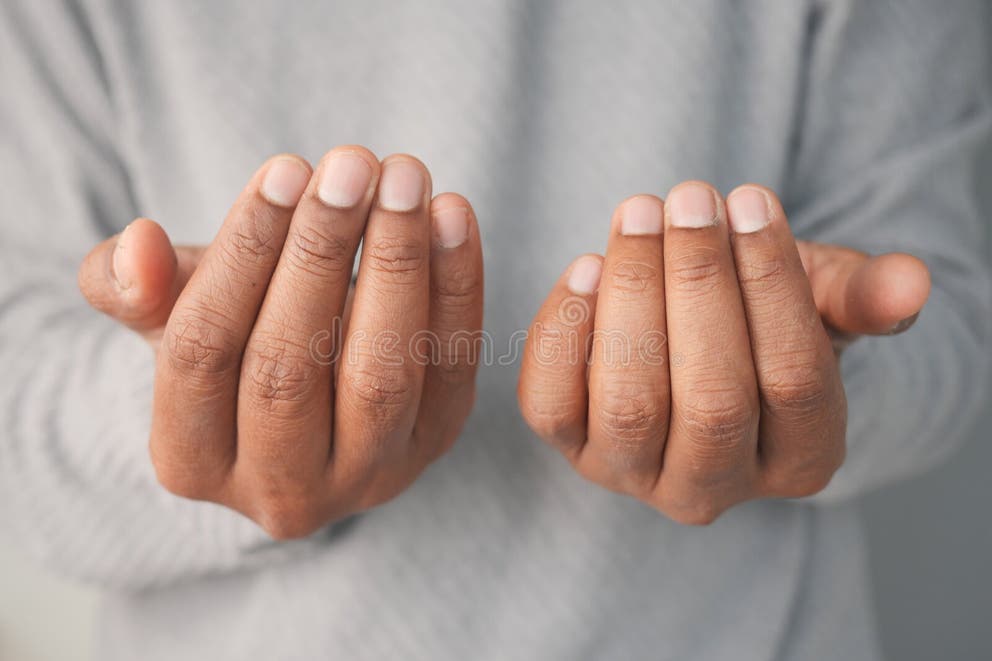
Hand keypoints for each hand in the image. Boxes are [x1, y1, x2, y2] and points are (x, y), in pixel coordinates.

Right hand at [79, 148, 483, 537]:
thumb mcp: (170, 311)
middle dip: (320, 253)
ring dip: (396, 265)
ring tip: (403, 177)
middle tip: (349, 163)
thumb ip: (133, 285)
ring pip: (380, 376)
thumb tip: (138, 246)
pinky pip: (453, 367)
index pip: (204, 353)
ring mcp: (366, 477)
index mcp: (191, 463)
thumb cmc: (232, 336)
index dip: (242, 255)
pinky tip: (452, 212)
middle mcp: (280, 491)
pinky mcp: (434, 445)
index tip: (283, 168)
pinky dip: (458, 286)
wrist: (313, 382)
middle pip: (289, 369)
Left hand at [518, 181, 928, 523]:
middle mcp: (715, 487)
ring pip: (630, 404)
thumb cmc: (763, 317)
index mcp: (799, 459)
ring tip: (640, 213)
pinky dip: (565, 331)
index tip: (751, 198)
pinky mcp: (570, 448)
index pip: (794, 380)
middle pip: (712, 399)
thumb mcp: (820, 302)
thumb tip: (911, 284)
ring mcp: (635, 476)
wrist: (690, 341)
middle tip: (689, 197)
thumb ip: (861, 297)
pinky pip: (551, 403)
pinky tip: (588, 265)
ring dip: (632, 296)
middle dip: (699, 286)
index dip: (772, 285)